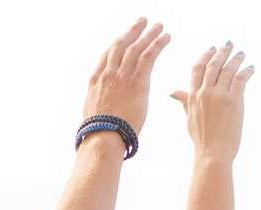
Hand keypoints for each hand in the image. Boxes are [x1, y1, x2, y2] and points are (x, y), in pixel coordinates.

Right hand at [83, 17, 172, 132]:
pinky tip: (166, 37)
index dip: (118, 43)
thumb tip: (105, 108)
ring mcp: (122, 75)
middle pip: (121, 45)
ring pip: (136, 47)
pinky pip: (148, 56)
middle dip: (133, 31)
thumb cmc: (100, 133)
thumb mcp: (95, 113)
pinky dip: (158, 44)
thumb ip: (102, 104)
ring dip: (148, 34)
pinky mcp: (137, 81)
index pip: (108, 55)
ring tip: (158, 26)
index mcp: (96, 79)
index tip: (125, 36)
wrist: (103, 136)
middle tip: (142, 22)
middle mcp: (108, 73)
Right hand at [171, 42, 255, 162]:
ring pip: (228, 69)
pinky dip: (246, 71)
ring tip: (242, 53)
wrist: (212, 153)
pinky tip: (251, 68)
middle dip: (221, 53)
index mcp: (193, 95)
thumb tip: (173, 92)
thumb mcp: (189, 118)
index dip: (205, 56)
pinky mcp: (234, 100)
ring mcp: (219, 95)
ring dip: (236, 59)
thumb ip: (184, 101)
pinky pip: (240, 79)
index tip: (212, 48)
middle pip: (213, 65)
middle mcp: (205, 92)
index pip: (197, 68)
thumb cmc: (201, 140)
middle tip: (228, 45)